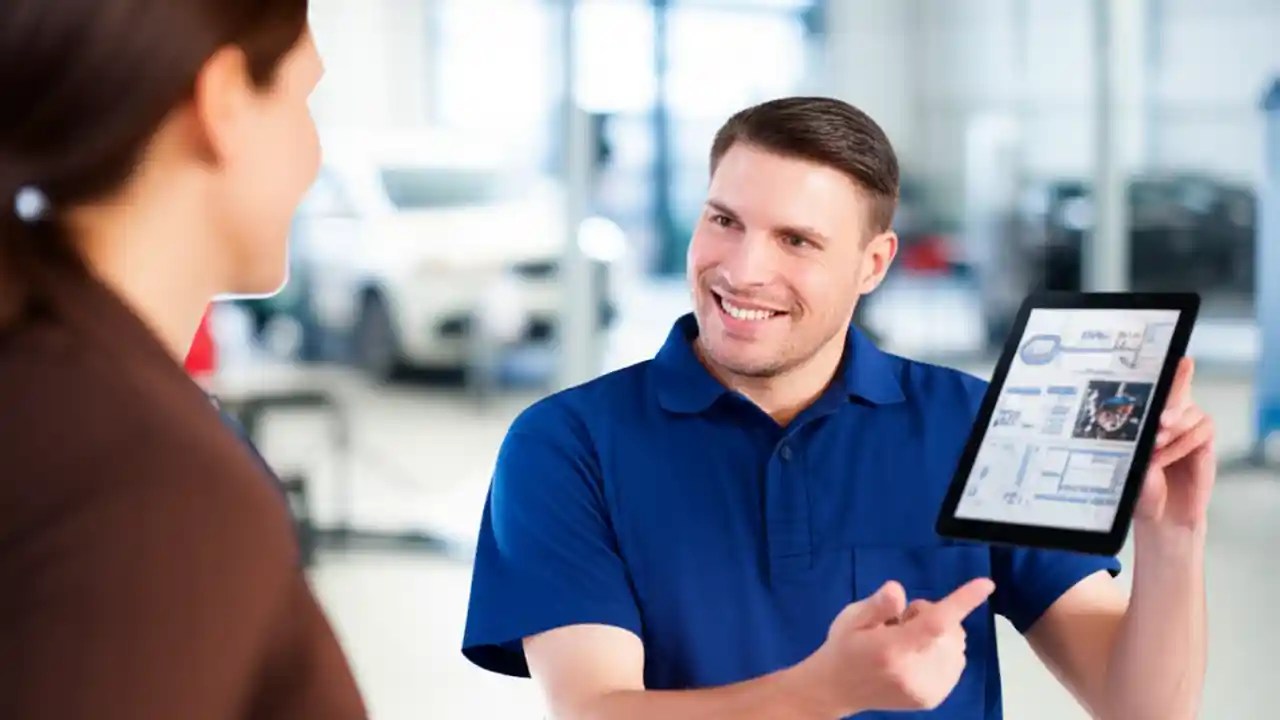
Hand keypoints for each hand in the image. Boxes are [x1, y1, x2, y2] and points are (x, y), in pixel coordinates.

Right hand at [798, 578, 994, 716]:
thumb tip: (897, 590)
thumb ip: (877, 604)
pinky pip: (956, 662)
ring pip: (956, 645)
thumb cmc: (844, 647)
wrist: (836, 690)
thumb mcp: (851, 618)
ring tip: (909, 639)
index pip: (933, 624)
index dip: (960, 603)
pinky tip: (919, 654)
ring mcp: (926, 690)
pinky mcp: (933, 698)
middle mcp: (913, 673)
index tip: (985, 585)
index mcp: (890, 650)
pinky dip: (944, 650)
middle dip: (933, 615)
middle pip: (949, 631)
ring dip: (941, 634)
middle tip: (902, 620)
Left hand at [1135, 357, 1215, 531]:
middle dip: (1172, 398)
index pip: (1160, 386)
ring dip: (1173, 430)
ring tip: (1155, 448)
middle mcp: (1170, 416)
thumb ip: (1139, 440)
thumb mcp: (1131, 461)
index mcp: (1148, 415)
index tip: (1179, 359)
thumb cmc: (1140, 485)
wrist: (1160, 515)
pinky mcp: (1204, 442)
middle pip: (1178, 392)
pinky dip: (1183, 443)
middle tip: (1159, 419)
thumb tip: (1146, 425)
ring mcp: (1188, 428)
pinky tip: (1168, 456)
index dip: (1171, 371)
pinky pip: (1201, 432)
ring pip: (1189, 413)